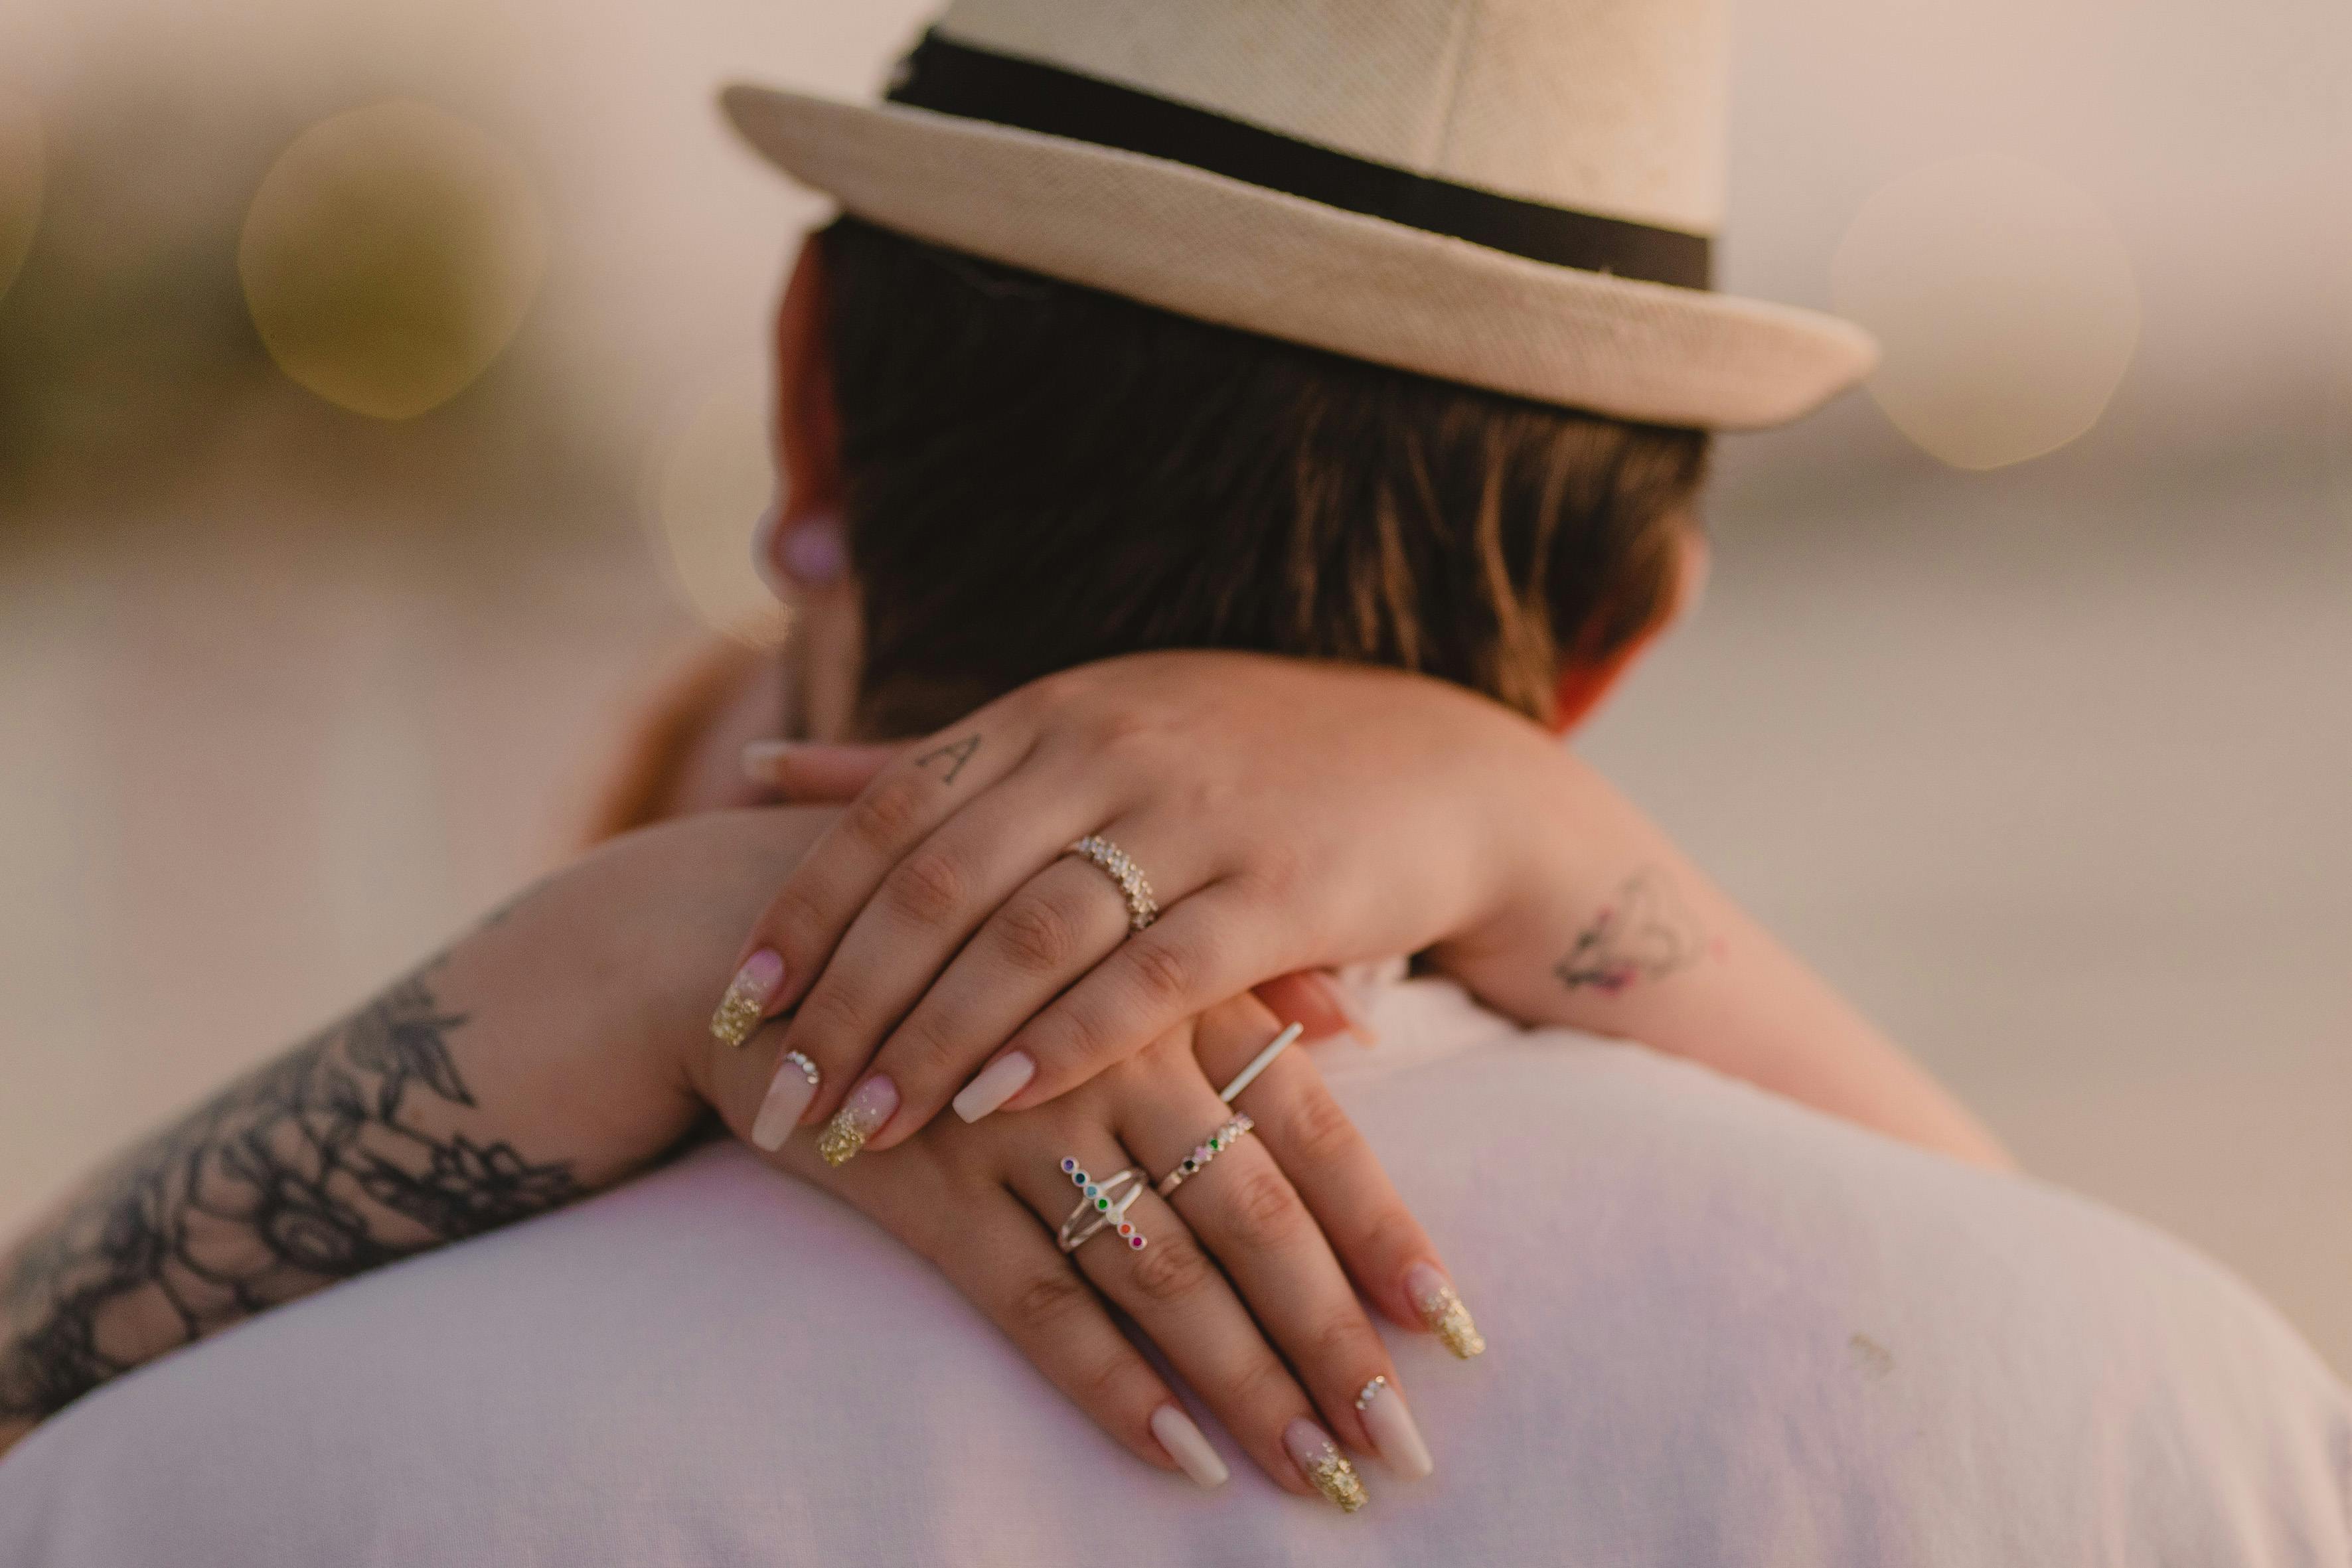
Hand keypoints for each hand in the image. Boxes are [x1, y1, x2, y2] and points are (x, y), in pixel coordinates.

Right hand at [695, 989, 1466, 1507]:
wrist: (769, 934)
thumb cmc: (973, 936)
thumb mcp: (1108, 936)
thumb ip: (1242, 984)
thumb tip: (1359, 1026)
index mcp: (1178, 996)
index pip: (1314, 1132)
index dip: (1384, 1235)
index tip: (1454, 1332)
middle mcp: (1119, 1060)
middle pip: (1255, 1219)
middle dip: (1334, 1342)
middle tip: (1404, 1448)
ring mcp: (1024, 1126)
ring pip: (1163, 1276)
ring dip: (1248, 1387)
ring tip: (1321, 1478)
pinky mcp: (935, 1185)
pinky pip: (1037, 1305)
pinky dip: (1112, 1388)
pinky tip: (1182, 1461)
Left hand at [711, 650, 1567, 1154]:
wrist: (1438, 770)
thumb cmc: (1231, 760)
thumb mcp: (1077, 733)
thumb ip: (924, 764)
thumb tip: (757, 768)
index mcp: (1048, 713)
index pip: (891, 811)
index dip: (806, 909)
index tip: (739, 1001)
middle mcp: (1109, 750)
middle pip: (941, 883)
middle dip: (849, 1001)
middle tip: (784, 1098)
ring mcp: (1197, 817)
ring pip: (1031, 936)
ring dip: (935, 1038)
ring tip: (864, 1126)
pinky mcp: (1282, 890)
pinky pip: (1151, 977)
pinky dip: (1066, 1041)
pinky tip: (999, 1103)